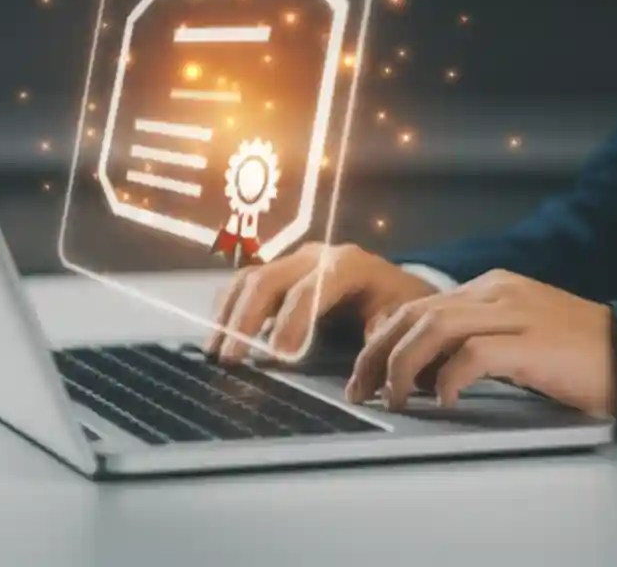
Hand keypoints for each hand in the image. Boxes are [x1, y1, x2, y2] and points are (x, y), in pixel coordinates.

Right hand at [206, 243, 438, 362]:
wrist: (399, 288)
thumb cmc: (399, 307)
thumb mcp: (400, 319)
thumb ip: (382, 334)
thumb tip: (365, 354)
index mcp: (347, 264)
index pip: (310, 290)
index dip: (292, 322)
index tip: (278, 357)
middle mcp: (315, 257)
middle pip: (269, 279)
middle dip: (246, 320)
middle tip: (231, 359)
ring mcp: (293, 262)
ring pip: (250, 279)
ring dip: (229, 315)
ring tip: (216, 350)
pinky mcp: (280, 274)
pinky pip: (245, 285)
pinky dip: (229, 309)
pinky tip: (220, 336)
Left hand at [345, 269, 616, 416]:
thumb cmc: (576, 355)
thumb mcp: (516, 337)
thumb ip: (472, 342)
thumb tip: (423, 371)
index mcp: (490, 287)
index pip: (418, 306)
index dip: (382, 340)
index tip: (364, 373)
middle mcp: (497, 292)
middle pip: (416, 314)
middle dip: (378, 353)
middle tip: (362, 390)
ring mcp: (515, 313)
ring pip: (434, 327)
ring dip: (403, 365)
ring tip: (395, 398)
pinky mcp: (533, 343)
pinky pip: (474, 354)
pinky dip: (450, 378)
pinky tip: (444, 400)